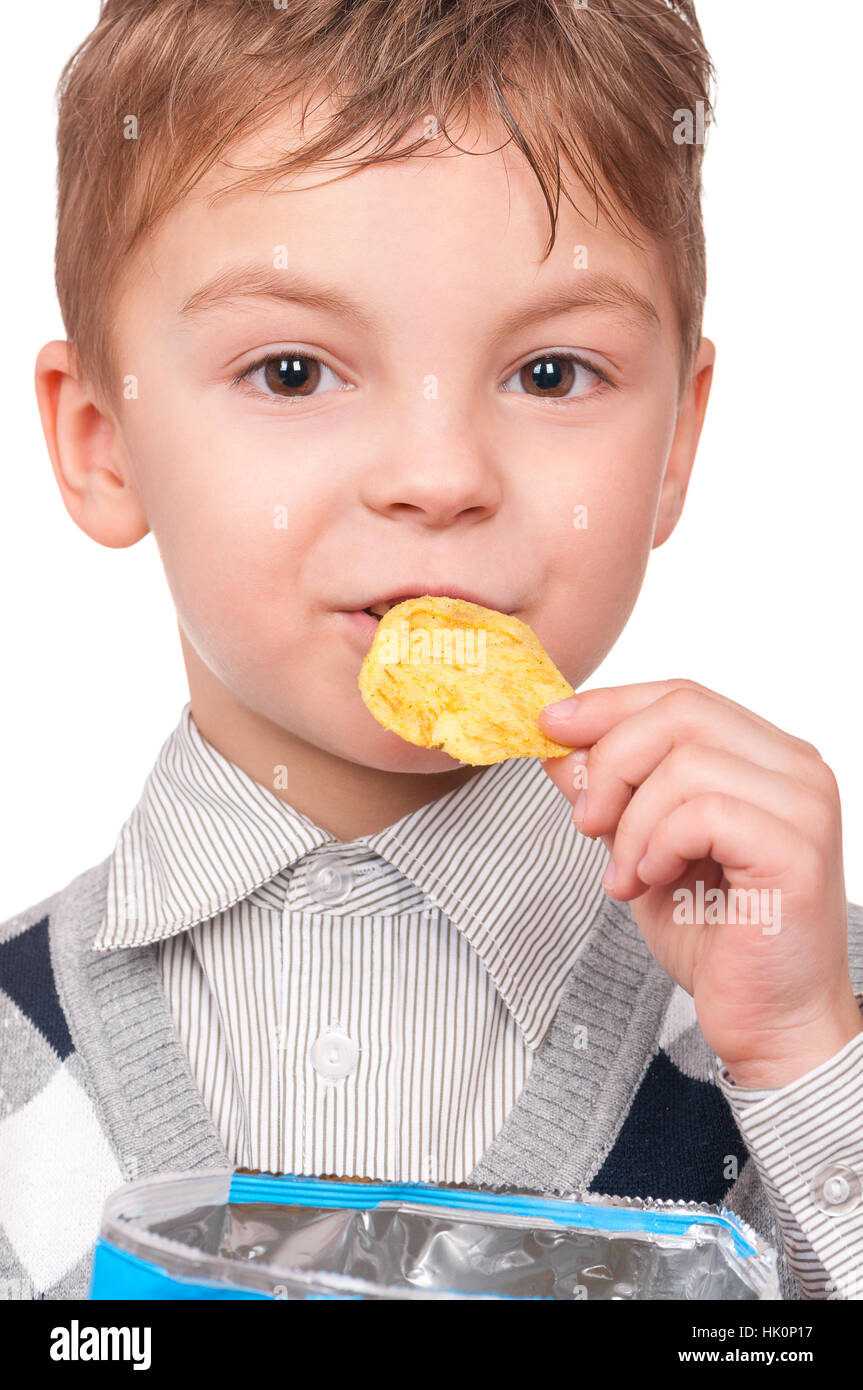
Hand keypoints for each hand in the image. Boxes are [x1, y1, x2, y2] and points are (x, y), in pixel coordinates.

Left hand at [538, 679, 862, 1087]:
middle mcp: (796, 768)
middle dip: (612, 761)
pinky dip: (660, 844)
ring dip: (633, 821)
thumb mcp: (639, 848)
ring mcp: (803, 804)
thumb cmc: (715, 939)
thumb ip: (609, 793)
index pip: (681, 697)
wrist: (767, 1023)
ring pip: (686, 761)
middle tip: (584, 820)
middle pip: (681, 712)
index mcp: (765, 757)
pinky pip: (705, 811)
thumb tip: (558, 744)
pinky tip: (654, 880)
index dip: (610, 706)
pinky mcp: (797, 849)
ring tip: (626, 875)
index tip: (550, 726)